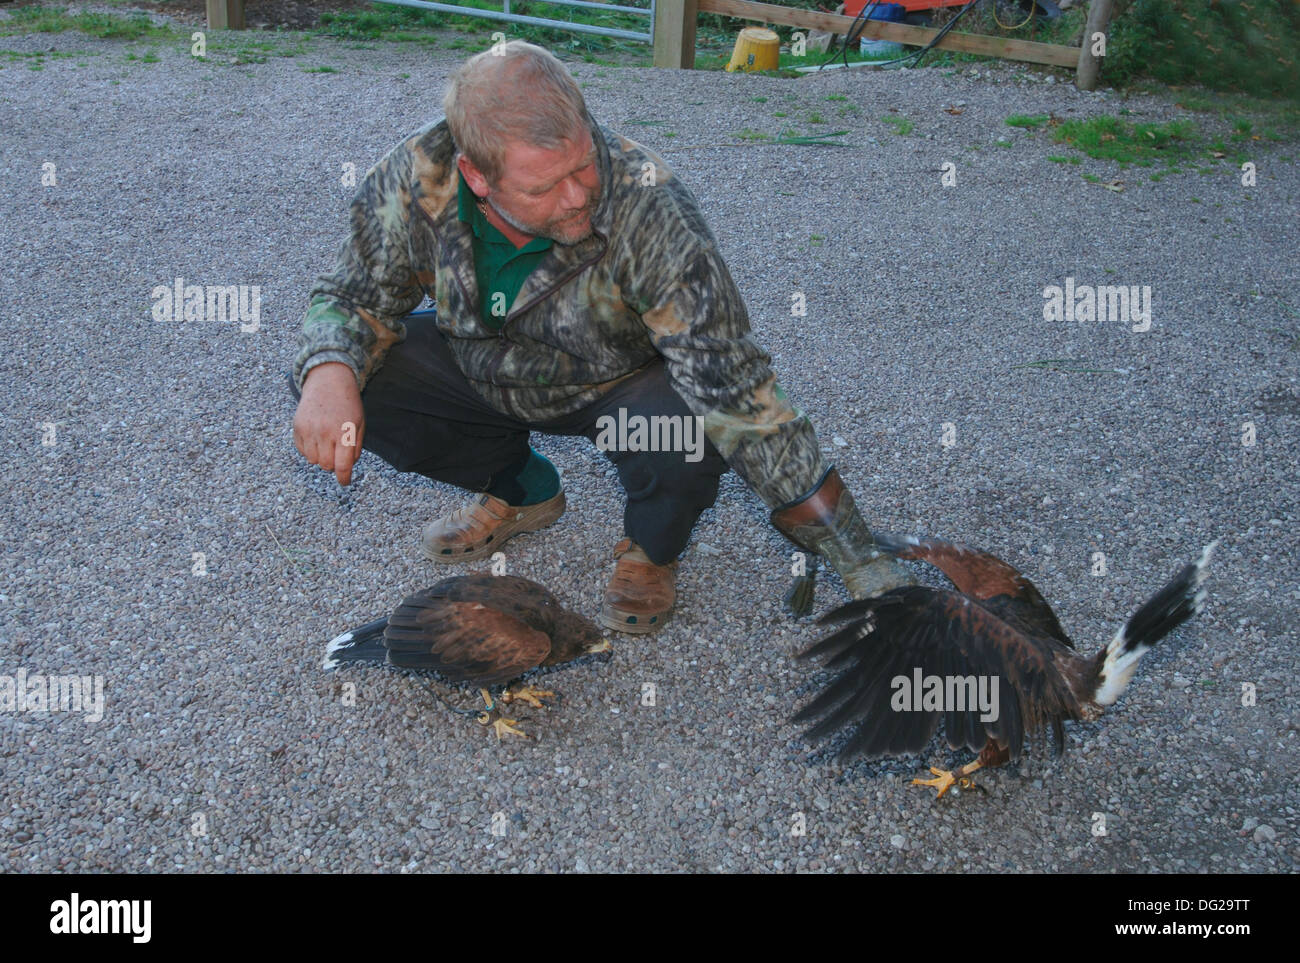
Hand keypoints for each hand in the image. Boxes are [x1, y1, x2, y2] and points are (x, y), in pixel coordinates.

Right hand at [292, 362, 364, 485]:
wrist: (328, 381)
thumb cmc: (348, 404)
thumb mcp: (360, 424)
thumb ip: (356, 447)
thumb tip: (348, 467)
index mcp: (344, 433)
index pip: (342, 466)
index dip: (344, 478)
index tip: (345, 482)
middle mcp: (325, 433)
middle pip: (326, 465)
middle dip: (333, 464)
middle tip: (338, 454)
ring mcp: (309, 430)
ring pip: (313, 460)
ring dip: (321, 457)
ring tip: (327, 443)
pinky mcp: (298, 426)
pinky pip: (302, 450)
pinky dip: (309, 450)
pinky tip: (317, 437)